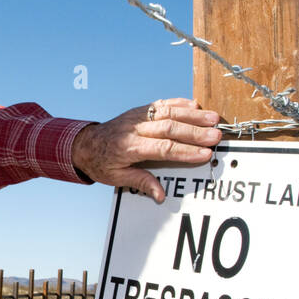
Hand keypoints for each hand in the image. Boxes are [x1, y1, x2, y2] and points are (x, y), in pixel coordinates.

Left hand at [71, 98, 221, 201]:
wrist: (83, 144)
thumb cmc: (100, 163)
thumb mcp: (117, 178)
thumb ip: (141, 183)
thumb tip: (160, 195)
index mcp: (129, 147)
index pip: (164, 148)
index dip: (186, 151)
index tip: (205, 154)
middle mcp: (135, 128)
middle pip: (170, 128)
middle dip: (195, 132)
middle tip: (216, 136)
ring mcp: (137, 117)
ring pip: (168, 112)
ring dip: (193, 115)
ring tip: (214, 119)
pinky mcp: (139, 110)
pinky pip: (161, 104)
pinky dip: (179, 103)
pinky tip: (195, 105)